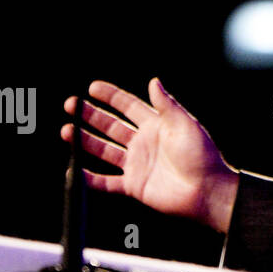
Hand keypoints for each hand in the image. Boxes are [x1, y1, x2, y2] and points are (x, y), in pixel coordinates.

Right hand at [60, 78, 239, 233]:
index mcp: (157, 125)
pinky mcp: (134, 185)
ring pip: (104, 150)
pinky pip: (106, 182)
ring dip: (85, 141)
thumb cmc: (201, 155)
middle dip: (91, 116)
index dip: (111, 96)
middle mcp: (144, 143)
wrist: (205, 190)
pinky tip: (74, 170)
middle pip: (111, 126)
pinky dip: (89, 178)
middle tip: (71, 105)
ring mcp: (137, 164)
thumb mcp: (184, 124)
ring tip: (66, 131)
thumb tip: (153, 81)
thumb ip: (166, 105)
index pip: (129, 106)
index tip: (92, 87)